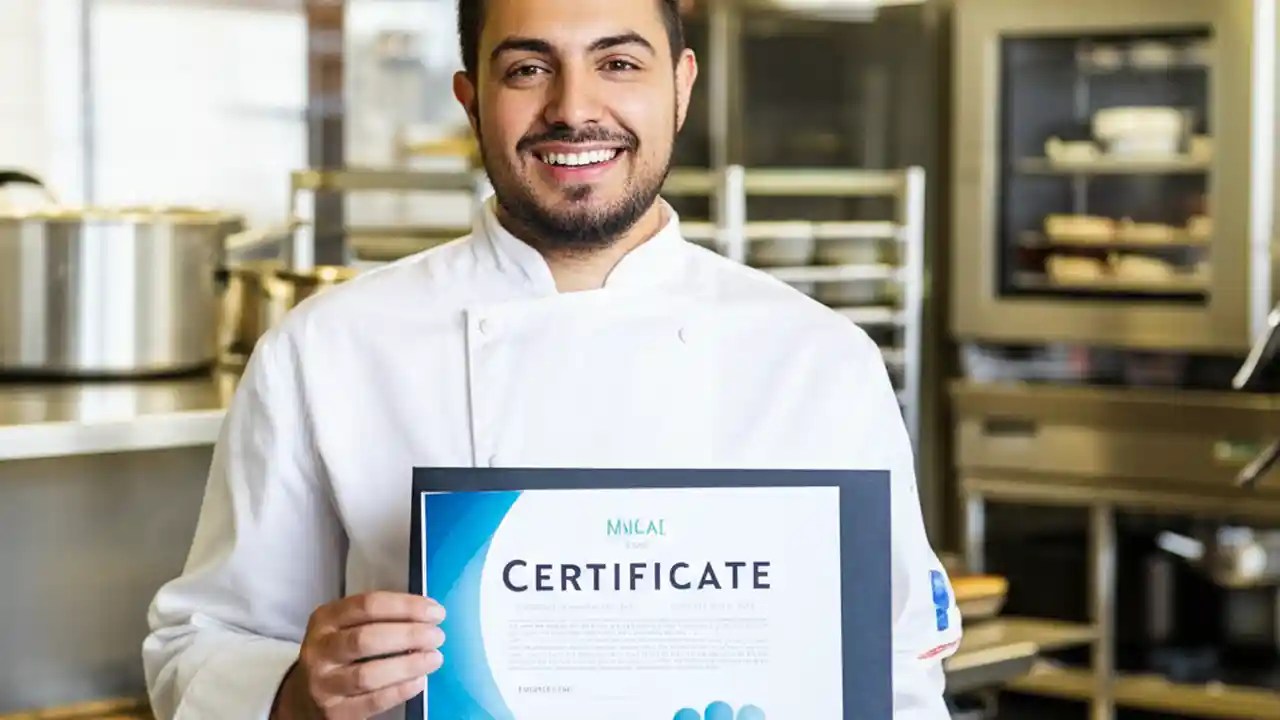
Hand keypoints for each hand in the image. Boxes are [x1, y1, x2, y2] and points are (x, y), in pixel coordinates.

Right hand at [273, 592, 445, 719]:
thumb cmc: (338, 653)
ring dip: (408, 664)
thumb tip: (427, 614)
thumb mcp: (345, 626)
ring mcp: (323, 683)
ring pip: (368, 674)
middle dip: (409, 635)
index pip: (367, 605)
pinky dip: (399, 691)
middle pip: (366, 638)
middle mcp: (319, 650)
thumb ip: (379, 618)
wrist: (305, 696)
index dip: (406, 606)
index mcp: (325, 619)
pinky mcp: (334, 712)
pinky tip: (419, 681)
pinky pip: (371, 702)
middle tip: (437, 636)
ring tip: (434, 658)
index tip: (435, 612)